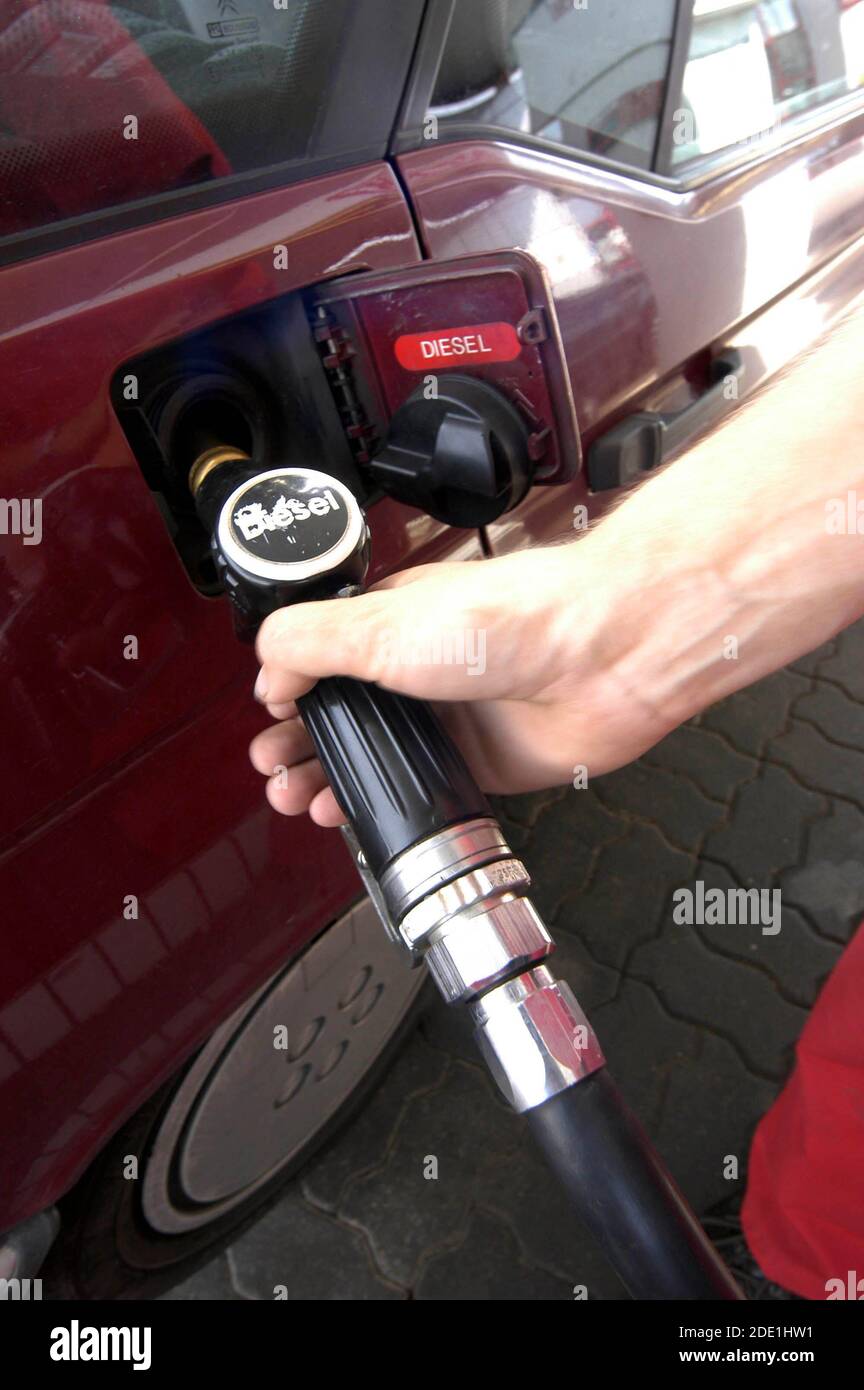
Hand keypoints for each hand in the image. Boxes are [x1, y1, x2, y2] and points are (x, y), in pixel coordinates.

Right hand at [248, 541, 690, 826]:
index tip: (270, 718)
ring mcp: (447, 719)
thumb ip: (311, 642)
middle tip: (272, 767)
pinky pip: (415, 793)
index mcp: (390, 622)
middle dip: (297, 743)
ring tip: (292, 794)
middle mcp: (416, 668)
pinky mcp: (477, 765)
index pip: (319, 658)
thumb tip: (268, 671)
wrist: (600, 660)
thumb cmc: (512, 620)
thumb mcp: (382, 623)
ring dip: (326, 778)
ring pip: (372, 758)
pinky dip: (377, 808)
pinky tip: (347, 815)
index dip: (289, 691)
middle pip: (339, 715)